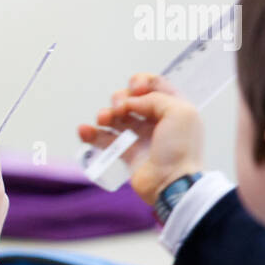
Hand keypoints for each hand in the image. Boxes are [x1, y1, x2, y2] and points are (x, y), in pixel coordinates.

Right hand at [77, 73, 204, 205]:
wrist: (171, 182)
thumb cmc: (180, 149)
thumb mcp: (180, 112)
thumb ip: (155, 98)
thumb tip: (132, 102)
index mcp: (173, 107)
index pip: (154, 84)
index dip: (141, 82)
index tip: (136, 90)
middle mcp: (156, 120)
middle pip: (130, 99)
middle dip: (120, 99)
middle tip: (120, 109)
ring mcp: (141, 136)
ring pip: (116, 117)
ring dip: (105, 114)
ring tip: (103, 120)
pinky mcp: (127, 153)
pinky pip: (105, 139)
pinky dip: (92, 134)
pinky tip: (84, 131)